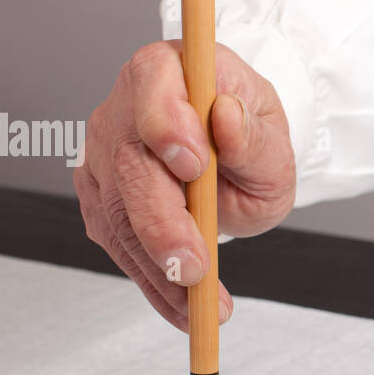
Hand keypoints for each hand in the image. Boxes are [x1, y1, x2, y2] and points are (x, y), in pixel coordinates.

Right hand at [74, 40, 296, 330]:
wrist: (238, 153)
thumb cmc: (251, 137)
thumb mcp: (273, 140)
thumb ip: (253, 137)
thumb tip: (227, 119)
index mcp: (170, 70)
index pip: (154, 88)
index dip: (168, 127)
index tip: (195, 166)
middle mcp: (128, 106)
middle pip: (130, 165)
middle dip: (162, 224)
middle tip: (194, 269)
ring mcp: (106, 151)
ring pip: (118, 214)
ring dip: (159, 267)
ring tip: (200, 304)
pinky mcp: (100, 194)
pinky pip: (117, 242)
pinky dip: (150, 279)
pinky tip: (180, 304)